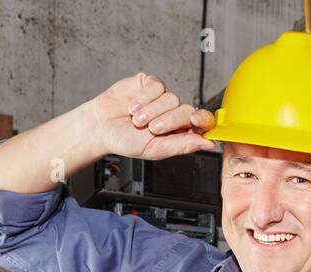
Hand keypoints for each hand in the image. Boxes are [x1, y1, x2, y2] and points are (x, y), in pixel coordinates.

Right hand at [90, 73, 216, 160]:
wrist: (102, 127)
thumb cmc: (127, 141)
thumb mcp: (156, 149)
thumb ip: (183, 145)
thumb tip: (209, 144)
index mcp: (180, 131)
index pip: (202, 123)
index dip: (203, 120)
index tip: (195, 120)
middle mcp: (174, 113)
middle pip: (187, 110)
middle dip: (168, 121)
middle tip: (151, 129)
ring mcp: (163, 97)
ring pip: (171, 98)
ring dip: (152, 111)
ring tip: (137, 120)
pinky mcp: (150, 84)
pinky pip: (157, 86)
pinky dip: (144, 97)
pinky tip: (133, 106)